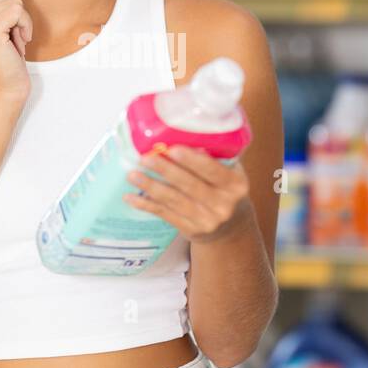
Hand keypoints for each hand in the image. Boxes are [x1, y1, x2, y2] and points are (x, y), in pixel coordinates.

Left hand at [123, 145, 253, 244]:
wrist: (231, 227)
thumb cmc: (225, 190)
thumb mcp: (230, 174)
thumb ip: (215, 158)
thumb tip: (185, 137)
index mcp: (236, 185)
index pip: (214, 171)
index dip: (193, 161)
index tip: (173, 149)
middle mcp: (224, 205)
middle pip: (191, 185)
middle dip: (166, 170)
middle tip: (145, 158)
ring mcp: (208, 220)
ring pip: (175, 201)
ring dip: (151, 187)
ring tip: (132, 175)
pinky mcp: (192, 230)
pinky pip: (166, 215)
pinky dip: (147, 205)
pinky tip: (131, 197)